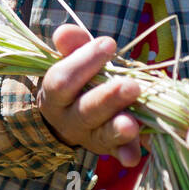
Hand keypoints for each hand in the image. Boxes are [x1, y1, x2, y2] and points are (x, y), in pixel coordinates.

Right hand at [37, 25, 147, 167]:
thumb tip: (65, 32)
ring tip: (132, 125)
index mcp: (54, 96)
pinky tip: (133, 157)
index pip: (62, 80)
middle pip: (85, 111)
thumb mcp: (73, 60)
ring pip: (102, 135)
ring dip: (117, 130)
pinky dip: (126, 154)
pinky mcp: (110, 148)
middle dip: (108, 98)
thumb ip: (73, 45)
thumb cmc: (79, 80)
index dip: (84, 61)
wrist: (73, 117)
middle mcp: (69, 120)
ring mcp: (90, 137)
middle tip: (132, 85)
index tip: (109, 43)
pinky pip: (118, 153)